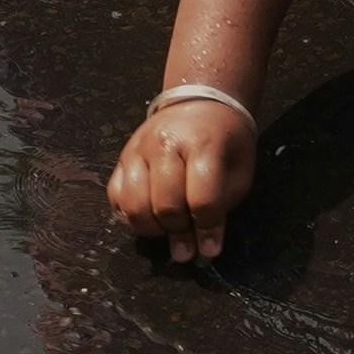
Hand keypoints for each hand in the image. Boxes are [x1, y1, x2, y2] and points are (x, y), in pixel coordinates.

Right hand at [110, 94, 256, 264]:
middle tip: (188, 236)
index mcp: (203, 145)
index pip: (201, 200)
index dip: (206, 230)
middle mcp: (165, 144)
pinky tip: (148, 215)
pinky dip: (129, 215)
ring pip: (134, 204)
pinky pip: (115, 196)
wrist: (201, 104)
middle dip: (178, 230)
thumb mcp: (238, 173)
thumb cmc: (225, 142)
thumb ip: (221, 210)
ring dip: (152, 227)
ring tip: (167, 228)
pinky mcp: (121, 157)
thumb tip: (205, 249)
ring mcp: (138, 149)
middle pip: (165, 205)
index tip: (209, 247)